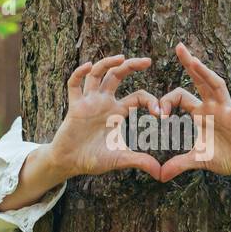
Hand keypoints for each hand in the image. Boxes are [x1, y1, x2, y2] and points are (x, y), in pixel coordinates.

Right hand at [47, 55, 162, 180]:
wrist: (69, 164)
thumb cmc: (93, 159)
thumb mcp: (120, 159)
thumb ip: (140, 161)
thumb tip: (160, 174)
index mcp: (117, 111)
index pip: (138, 96)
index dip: (151, 100)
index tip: (160, 113)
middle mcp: (104, 102)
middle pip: (117, 76)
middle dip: (131, 66)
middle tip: (148, 61)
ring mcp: (89, 102)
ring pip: (97, 75)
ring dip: (107, 63)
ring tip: (120, 57)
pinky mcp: (74, 106)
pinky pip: (74, 85)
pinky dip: (79, 74)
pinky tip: (88, 66)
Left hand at [156, 43, 230, 182]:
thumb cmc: (225, 156)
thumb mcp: (197, 160)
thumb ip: (178, 164)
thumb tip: (160, 176)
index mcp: (200, 112)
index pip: (179, 97)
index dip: (166, 102)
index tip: (157, 114)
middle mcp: (212, 106)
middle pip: (199, 80)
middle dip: (189, 63)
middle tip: (178, 46)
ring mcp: (227, 110)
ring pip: (216, 86)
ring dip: (205, 73)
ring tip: (195, 60)